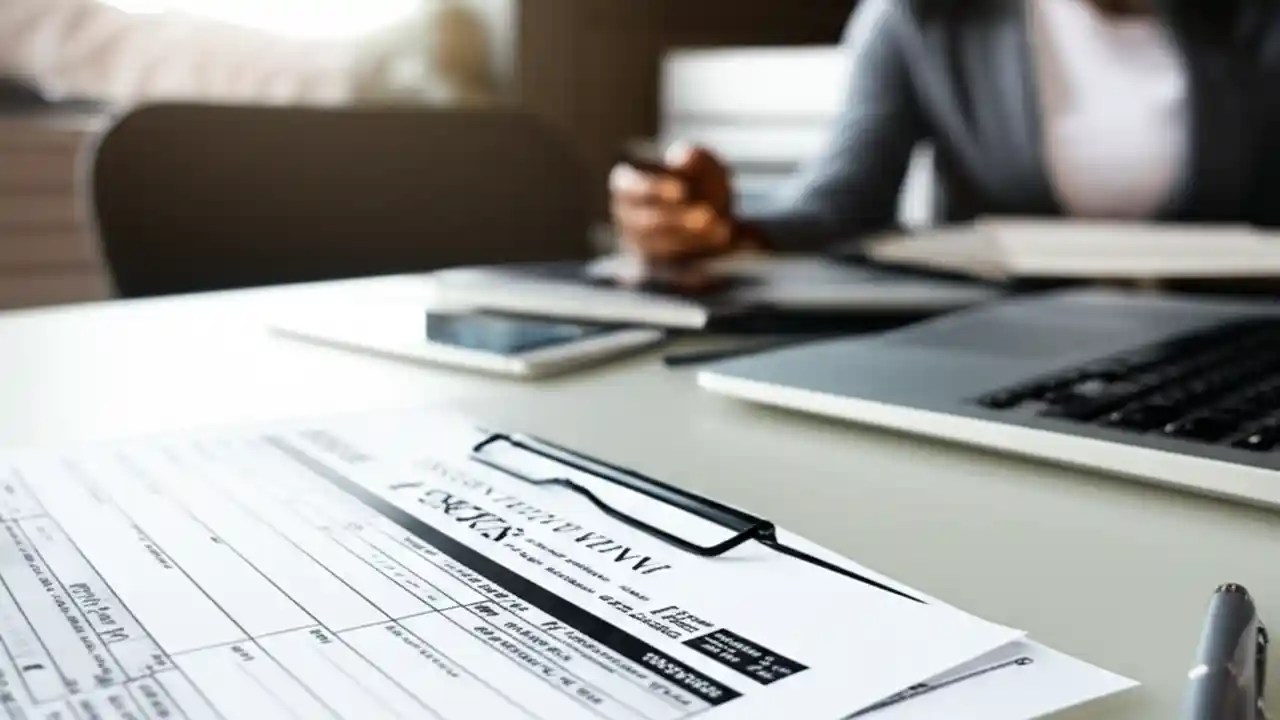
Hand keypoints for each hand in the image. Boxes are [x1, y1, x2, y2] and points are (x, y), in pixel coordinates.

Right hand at [609, 144, 744, 263]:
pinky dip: (694, 265)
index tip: (681, 191)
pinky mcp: (654, 270)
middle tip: (708, 216)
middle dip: (678, 221)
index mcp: (626, 185)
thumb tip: (682, 155)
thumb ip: (696, 157)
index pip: (628, 188)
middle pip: (644, 223)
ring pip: (657, 249)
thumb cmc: (702, 185)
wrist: (714, 221)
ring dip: (691, 240)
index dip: (653, 190)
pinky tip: (714, 252)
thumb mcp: (705, 164)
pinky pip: (669, 273)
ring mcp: (637, 247)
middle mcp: (625, 218)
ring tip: (722, 230)